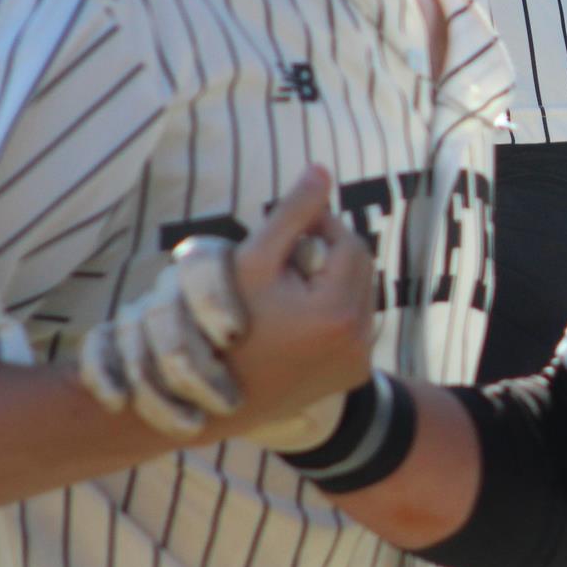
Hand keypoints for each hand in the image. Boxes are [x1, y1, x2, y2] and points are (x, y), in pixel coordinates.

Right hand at [76, 167, 375, 442]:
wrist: (207, 398)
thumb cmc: (221, 323)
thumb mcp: (252, 262)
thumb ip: (292, 212)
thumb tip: (323, 168)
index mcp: (338, 312)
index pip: (347, 243)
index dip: (320, 227)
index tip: (289, 228)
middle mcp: (358, 342)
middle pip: (359, 271)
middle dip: (327, 254)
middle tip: (289, 253)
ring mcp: (358, 363)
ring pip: (358, 296)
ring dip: (331, 282)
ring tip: (288, 284)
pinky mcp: (353, 375)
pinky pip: (353, 325)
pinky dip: (333, 312)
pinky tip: (295, 316)